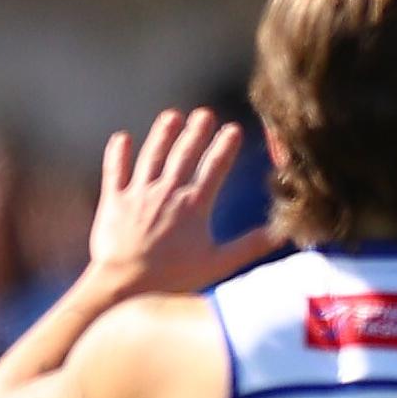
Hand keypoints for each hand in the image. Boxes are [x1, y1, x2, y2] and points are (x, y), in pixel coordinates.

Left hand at [87, 108, 280, 295]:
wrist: (124, 283)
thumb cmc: (173, 277)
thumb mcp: (217, 264)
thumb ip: (249, 246)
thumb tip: (281, 233)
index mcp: (194, 206)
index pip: (214, 168)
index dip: (225, 146)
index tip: (233, 128)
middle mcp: (167, 192)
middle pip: (184, 154)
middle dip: (196, 132)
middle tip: (204, 114)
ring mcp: (139, 194)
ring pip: (152, 156)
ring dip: (163, 134)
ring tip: (172, 116)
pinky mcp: (114, 201)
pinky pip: (116, 171)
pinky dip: (119, 154)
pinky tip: (122, 138)